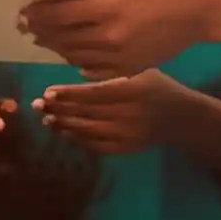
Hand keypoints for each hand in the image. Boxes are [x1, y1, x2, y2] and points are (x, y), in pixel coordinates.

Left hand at [21, 0, 208, 79]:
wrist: (200, 11)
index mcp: (106, 8)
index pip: (59, 16)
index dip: (38, 15)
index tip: (24, 13)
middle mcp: (108, 37)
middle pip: (62, 38)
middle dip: (41, 32)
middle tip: (28, 26)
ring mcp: (118, 58)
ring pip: (74, 57)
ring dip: (56, 48)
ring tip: (45, 39)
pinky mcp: (128, 70)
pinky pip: (92, 70)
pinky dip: (77, 61)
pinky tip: (72, 53)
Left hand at [32, 70, 183, 154]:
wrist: (182, 117)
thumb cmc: (158, 86)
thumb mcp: (140, 70)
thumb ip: (112, 73)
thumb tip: (79, 74)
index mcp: (132, 91)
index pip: (94, 94)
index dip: (68, 94)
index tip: (48, 92)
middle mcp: (129, 114)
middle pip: (87, 113)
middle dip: (59, 110)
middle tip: (37, 105)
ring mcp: (127, 134)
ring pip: (88, 131)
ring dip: (64, 125)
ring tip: (46, 119)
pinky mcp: (126, 149)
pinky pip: (97, 146)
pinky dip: (78, 139)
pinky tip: (64, 132)